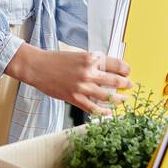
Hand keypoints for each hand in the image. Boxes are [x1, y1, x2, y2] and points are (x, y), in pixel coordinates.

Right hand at [6, 45, 132, 116]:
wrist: (37, 67)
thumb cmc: (55, 60)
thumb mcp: (77, 55)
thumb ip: (91, 62)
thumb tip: (105, 69)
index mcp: (90, 59)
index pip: (115, 64)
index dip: (125, 69)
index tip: (127, 72)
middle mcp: (88, 73)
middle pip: (115, 81)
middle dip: (125, 84)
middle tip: (129, 86)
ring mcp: (82, 87)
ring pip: (107, 96)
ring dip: (118, 99)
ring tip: (123, 100)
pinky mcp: (74, 98)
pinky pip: (93, 108)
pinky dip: (102, 112)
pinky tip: (108, 112)